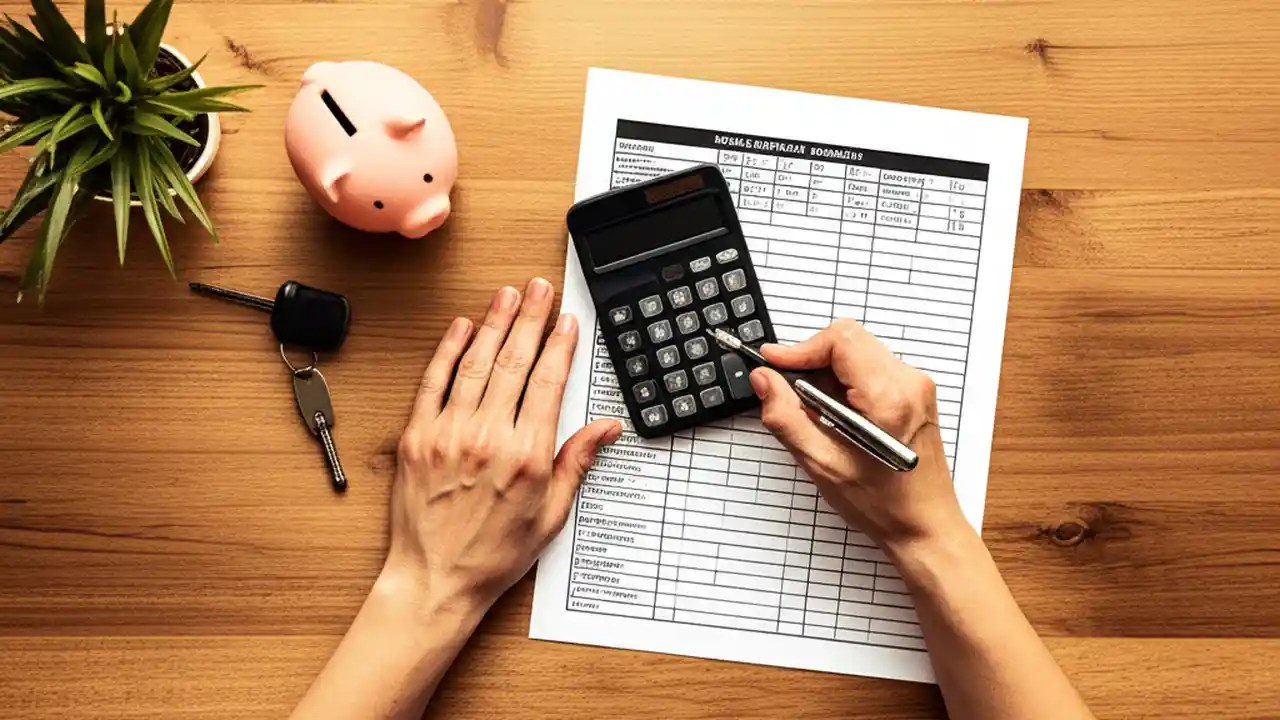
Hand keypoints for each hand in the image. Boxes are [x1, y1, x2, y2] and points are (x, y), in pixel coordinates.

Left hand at [386, 279, 621, 611]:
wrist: (434, 580)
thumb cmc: (492, 555)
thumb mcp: (551, 516)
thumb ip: (577, 463)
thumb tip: (606, 428)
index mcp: (527, 456)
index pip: (548, 383)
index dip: (560, 345)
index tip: (567, 321)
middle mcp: (488, 437)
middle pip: (514, 362)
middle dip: (531, 319)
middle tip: (540, 288)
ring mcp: (449, 434)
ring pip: (475, 364)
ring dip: (494, 323)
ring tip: (507, 295)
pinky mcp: (417, 438)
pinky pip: (434, 383)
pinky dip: (447, 351)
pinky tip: (461, 327)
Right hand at [749, 319, 964, 551]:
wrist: (925, 525)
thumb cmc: (885, 504)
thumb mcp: (823, 464)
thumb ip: (787, 417)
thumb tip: (764, 380)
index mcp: (888, 398)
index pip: (840, 340)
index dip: (800, 348)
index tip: (773, 364)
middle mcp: (909, 383)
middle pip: (848, 340)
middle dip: (812, 360)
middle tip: (790, 392)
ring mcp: (916, 386)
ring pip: (858, 351)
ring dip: (828, 373)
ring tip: (818, 413)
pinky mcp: (914, 393)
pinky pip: (871, 367)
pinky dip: (846, 382)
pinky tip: (839, 416)